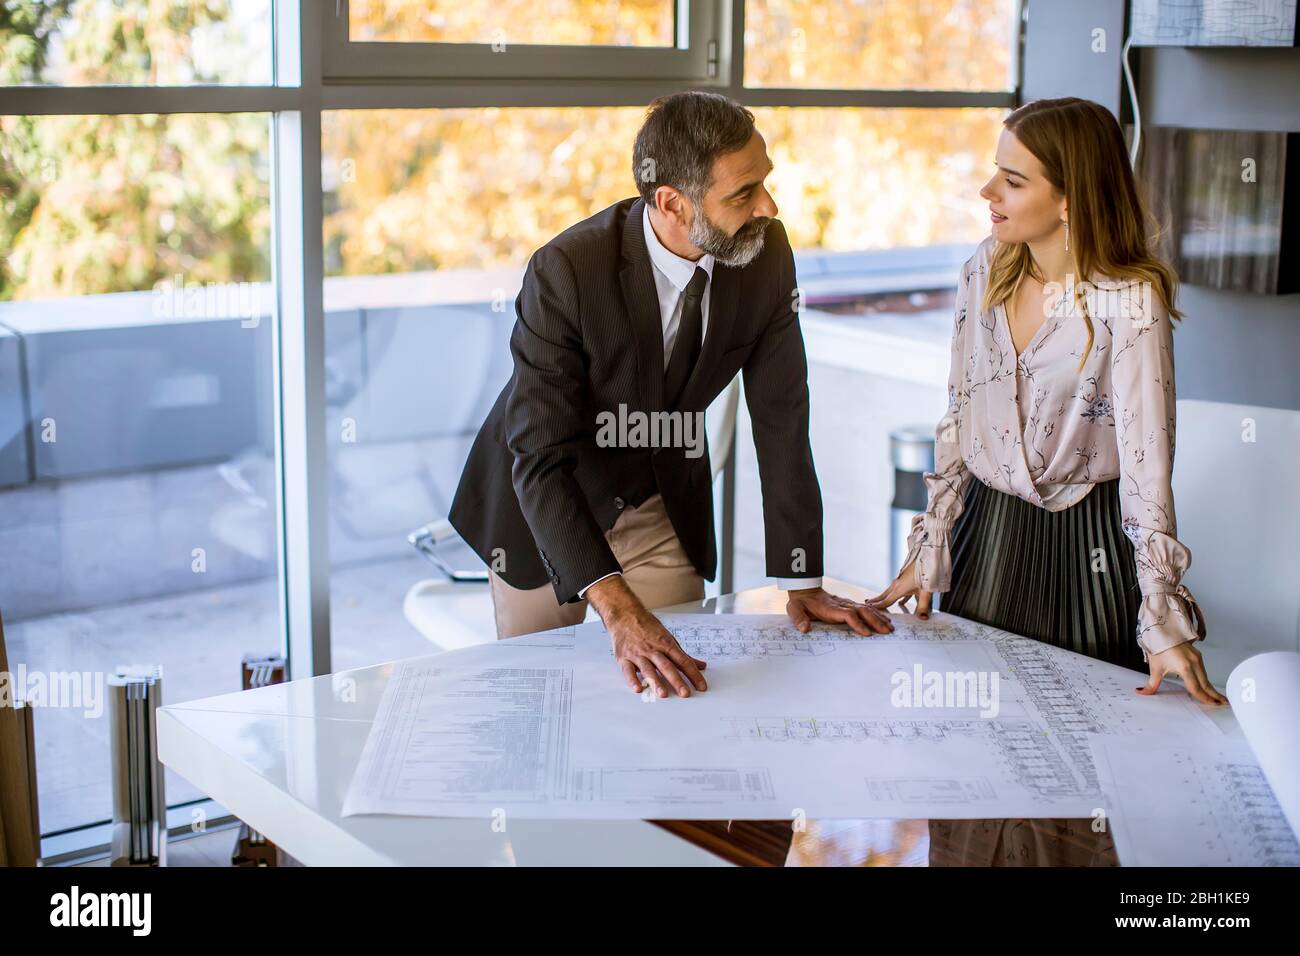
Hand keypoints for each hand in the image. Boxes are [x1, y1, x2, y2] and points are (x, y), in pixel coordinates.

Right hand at [587, 575, 707, 697]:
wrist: (625, 615)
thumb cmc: (647, 626)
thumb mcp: (668, 637)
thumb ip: (683, 655)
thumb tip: (700, 666)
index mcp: (666, 644)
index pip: (683, 661)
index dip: (693, 674)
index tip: (701, 686)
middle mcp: (653, 649)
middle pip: (667, 666)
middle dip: (677, 680)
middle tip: (685, 693)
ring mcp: (638, 654)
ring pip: (648, 669)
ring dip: (656, 682)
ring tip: (663, 694)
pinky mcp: (624, 658)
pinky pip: (628, 670)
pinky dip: (632, 680)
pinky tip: (638, 689)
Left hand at [786, 587, 894, 635]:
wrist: (804, 589)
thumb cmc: (800, 602)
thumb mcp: (794, 609)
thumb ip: (798, 618)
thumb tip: (804, 629)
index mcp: (830, 608)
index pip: (847, 614)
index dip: (857, 623)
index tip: (866, 633)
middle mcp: (841, 604)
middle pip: (862, 611)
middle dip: (875, 622)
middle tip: (887, 632)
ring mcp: (846, 603)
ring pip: (866, 609)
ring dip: (879, 618)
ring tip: (890, 628)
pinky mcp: (849, 604)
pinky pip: (865, 608)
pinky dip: (877, 613)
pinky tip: (885, 619)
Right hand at [866, 560, 933, 619]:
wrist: (929, 557)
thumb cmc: (926, 572)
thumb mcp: (926, 592)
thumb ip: (923, 607)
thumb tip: (922, 617)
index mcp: (899, 589)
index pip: (886, 601)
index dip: (878, 607)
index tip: (869, 609)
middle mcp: (897, 584)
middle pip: (884, 595)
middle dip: (876, 600)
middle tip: (867, 603)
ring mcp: (901, 580)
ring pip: (890, 591)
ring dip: (884, 596)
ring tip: (880, 601)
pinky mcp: (907, 578)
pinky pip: (899, 589)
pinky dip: (897, 595)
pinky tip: (902, 601)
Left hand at [1138, 641, 1228, 705]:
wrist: (1161, 631)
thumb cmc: (1159, 647)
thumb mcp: (1155, 668)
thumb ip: (1152, 684)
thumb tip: (1143, 692)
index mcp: (1184, 667)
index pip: (1196, 688)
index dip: (1203, 698)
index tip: (1211, 704)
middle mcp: (1194, 663)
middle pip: (1206, 683)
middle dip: (1214, 694)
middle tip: (1222, 702)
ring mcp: (1197, 658)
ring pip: (1205, 677)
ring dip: (1210, 687)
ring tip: (1216, 696)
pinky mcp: (1197, 654)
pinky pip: (1203, 670)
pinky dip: (1205, 678)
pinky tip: (1205, 684)